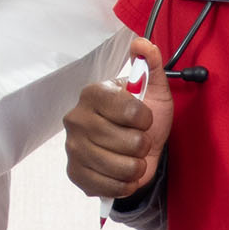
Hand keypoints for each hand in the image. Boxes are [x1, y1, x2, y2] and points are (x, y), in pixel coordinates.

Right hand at [63, 36, 171, 199]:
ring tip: (132, 158)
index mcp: (93, 93)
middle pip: (128, 141)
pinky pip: (110, 186)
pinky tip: (123, 173)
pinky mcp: (74, 173)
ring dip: (137, 166)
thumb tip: (141, 43)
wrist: (138, 153)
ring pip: (122, 166)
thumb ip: (152, 64)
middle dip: (143, 145)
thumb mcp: (155, 91)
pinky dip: (125, 184)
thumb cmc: (145, 120)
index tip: (145, 119)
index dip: (145, 119)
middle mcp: (76, 118)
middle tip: (138, 140)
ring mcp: (72, 147)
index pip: (128, 109)